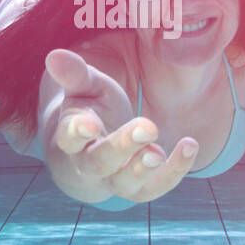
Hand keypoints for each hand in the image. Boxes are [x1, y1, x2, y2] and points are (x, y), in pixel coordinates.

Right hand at [45, 48, 198, 202]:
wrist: (92, 152)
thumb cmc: (89, 112)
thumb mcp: (84, 90)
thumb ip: (75, 75)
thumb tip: (54, 56)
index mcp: (70, 137)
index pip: (69, 137)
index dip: (77, 131)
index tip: (88, 123)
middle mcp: (89, 163)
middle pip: (100, 161)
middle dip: (122, 147)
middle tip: (146, 128)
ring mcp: (114, 179)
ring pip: (126, 182)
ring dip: (144, 168)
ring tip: (159, 152)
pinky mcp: (139, 188)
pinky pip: (155, 187)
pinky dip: (174, 171)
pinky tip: (189, 146)